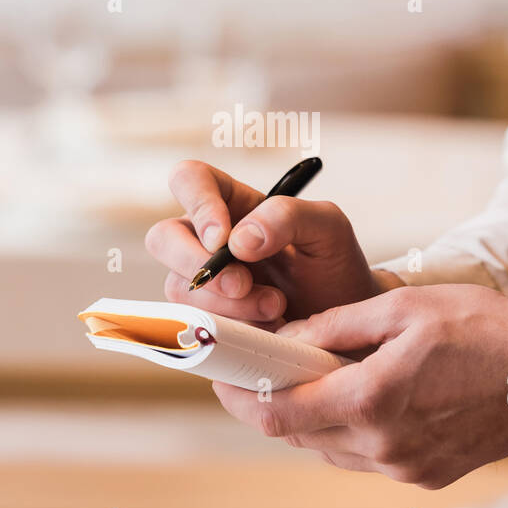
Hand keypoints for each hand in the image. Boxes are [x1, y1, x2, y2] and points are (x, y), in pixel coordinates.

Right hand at [145, 159, 396, 324]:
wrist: (344, 321)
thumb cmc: (333, 265)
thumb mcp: (328, 228)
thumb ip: (288, 216)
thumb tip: (240, 240)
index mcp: (232, 201)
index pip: (189, 180)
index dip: (197, 205)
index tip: (222, 239)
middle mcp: (207, 238)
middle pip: (163, 237)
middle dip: (197, 264)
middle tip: (241, 284)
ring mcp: (202, 281)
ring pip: (179, 286)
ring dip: (224, 303)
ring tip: (274, 307)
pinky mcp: (206, 318)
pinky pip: (192, 322)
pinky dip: (227, 328)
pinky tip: (264, 328)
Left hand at [212, 284, 507, 485]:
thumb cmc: (484, 327)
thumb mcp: (403, 307)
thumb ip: (335, 326)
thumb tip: (285, 341)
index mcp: (373, 401)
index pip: (279, 415)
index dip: (241, 399)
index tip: (223, 379)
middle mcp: (385, 446)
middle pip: (299, 435)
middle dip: (273, 404)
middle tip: (260, 371)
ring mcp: (408, 467)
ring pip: (331, 450)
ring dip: (311, 418)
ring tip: (310, 379)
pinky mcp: (428, 475)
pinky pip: (366, 457)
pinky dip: (349, 430)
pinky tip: (360, 397)